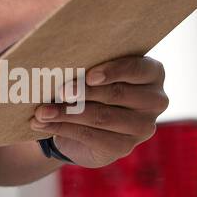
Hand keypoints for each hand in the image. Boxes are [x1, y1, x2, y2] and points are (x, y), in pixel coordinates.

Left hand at [29, 54, 168, 167]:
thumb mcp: (90, 66)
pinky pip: (91, 136)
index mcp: (151, 73)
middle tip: (59, 92)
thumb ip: (84, 57)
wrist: (85, 120)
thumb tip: (46, 49)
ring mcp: (142, 127)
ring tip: (41, 110)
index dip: (114, 71)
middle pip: (117, 94)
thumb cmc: (88, 81)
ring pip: (102, 118)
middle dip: (84, 92)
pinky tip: (42, 123)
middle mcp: (155, 100)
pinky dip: (63, 128)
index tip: (89, 75)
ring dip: (67, 113)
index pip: (138, 69)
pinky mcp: (124, 147)